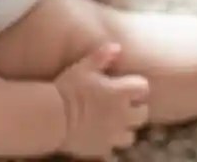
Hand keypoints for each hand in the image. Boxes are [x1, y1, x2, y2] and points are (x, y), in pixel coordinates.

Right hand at [53, 42, 149, 158]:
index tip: (128, 85)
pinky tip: (99, 136)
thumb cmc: (68, 88)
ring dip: (125, 129)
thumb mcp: (83, 67)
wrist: (53, 117)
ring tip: (113, 123)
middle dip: (136, 109)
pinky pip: (112, 149)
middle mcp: (122, 115)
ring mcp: (113, 134)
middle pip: (143, 114)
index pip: (143, 87)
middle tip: (122, 104)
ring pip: (131, 136)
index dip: (137, 86)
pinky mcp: (102, 148)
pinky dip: (108, 143)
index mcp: (120, 93)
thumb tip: (117, 47)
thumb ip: (101, 56)